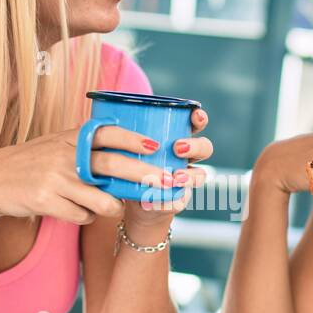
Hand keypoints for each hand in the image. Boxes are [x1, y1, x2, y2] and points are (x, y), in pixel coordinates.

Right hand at [0, 108, 212, 226]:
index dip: (134, 139)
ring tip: (112, 207)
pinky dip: (85, 216)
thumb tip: (128, 152)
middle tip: (163, 183)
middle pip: (113, 165)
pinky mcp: (46, 200)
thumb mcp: (57, 146)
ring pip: (102, 198)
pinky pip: (82, 215)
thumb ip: (86, 147)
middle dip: (143, 176)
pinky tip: (76, 211)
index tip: (156, 147)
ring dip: (112, 207)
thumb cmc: (31, 165)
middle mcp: (65, 154)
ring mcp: (56, 178)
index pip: (108, 133)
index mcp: (71, 137)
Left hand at [125, 106, 212, 229]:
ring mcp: (185, 179)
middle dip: (195, 146)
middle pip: (205, 148)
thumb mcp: (125, 144)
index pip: (196, 123)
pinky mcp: (177, 200)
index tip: (194, 115)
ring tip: (174, 178)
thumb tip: (108, 110)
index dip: (199, 119)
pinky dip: (166, 202)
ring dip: (190, 176)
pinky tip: (151, 201)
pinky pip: (179, 202)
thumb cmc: (128, 161)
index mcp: (178, 136)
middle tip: (177, 148)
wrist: (129, 195)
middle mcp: (187, 157)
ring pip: (200, 175)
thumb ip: (124, 132)